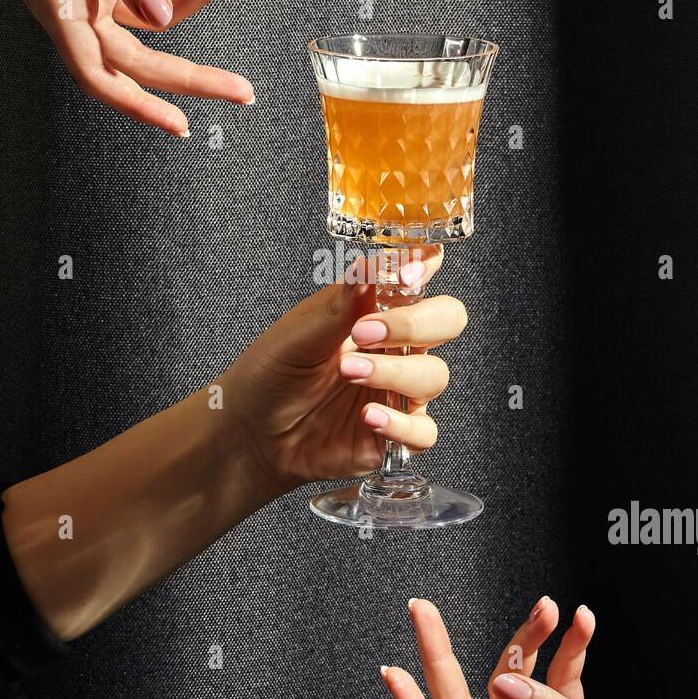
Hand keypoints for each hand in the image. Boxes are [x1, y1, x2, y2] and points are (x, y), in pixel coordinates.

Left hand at [223, 247, 466, 494]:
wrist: (251, 433)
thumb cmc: (271, 374)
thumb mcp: (296, 335)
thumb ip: (339, 306)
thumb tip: (366, 267)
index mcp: (374, 309)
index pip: (418, 276)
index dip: (424, 266)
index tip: (407, 272)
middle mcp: (395, 346)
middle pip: (447, 320)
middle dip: (416, 323)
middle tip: (367, 332)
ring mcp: (399, 389)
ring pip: (434, 375)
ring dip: (394, 372)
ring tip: (349, 373)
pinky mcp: (395, 433)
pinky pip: (423, 430)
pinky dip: (401, 424)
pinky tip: (369, 417)